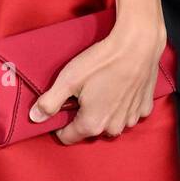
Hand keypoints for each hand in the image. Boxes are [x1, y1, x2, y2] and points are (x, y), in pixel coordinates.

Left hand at [29, 21, 165, 144]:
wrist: (137, 44)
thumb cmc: (102, 61)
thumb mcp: (68, 79)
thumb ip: (49, 102)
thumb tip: (35, 118)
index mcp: (92, 124)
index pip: (67, 137)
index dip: (60, 123)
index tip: (63, 105)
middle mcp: (113, 128)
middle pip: (90, 129)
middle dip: (84, 115)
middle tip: (84, 91)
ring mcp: (131, 118)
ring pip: (111, 122)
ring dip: (105, 111)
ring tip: (103, 87)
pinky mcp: (144, 107)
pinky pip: (129, 113)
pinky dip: (124, 104)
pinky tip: (121, 87)